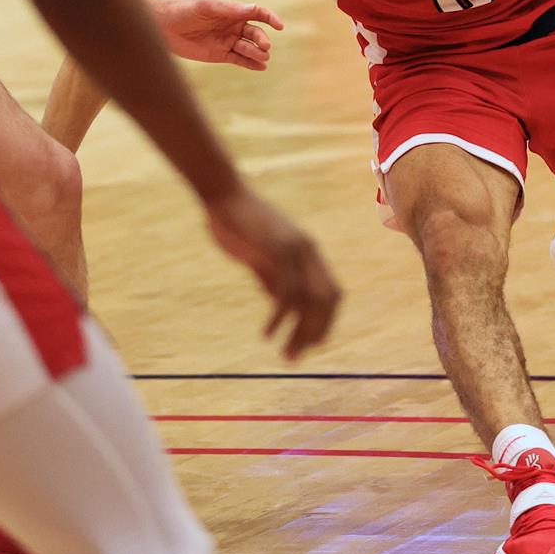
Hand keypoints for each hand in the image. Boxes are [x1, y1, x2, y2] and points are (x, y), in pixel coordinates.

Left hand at [153, 0, 283, 70]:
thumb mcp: (208, 6)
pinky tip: (260, 67)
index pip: (258, 13)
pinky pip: (239, 60)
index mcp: (233, 11)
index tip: (279, 26)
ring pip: (249, 48)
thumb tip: (252, 10)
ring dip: (258, 53)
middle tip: (264, 46)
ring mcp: (228, 41)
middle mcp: (233, 26)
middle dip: (262, 40)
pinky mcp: (220, 55)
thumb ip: (230, 9)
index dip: (270, 18)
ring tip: (263, 57)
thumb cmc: (186, 10)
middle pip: (256, 33)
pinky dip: (251, 64)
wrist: (165, 26)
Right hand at [206, 186, 340, 358]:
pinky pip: (286, 293)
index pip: (331, 293)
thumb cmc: (238, 223)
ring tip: (285, 354)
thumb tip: (279, 303)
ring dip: (300, 332)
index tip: (311, 344)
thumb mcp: (260, 255)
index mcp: (307, 252)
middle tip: (296, 357)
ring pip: (310, 300)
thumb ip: (271, 277)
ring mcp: (296, 250)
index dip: (325, 321)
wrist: (224, 196)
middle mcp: (308, 252)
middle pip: (327, 300)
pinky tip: (267, 333)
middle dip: (316, 332)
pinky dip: (279, 317)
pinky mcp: (278, 250)